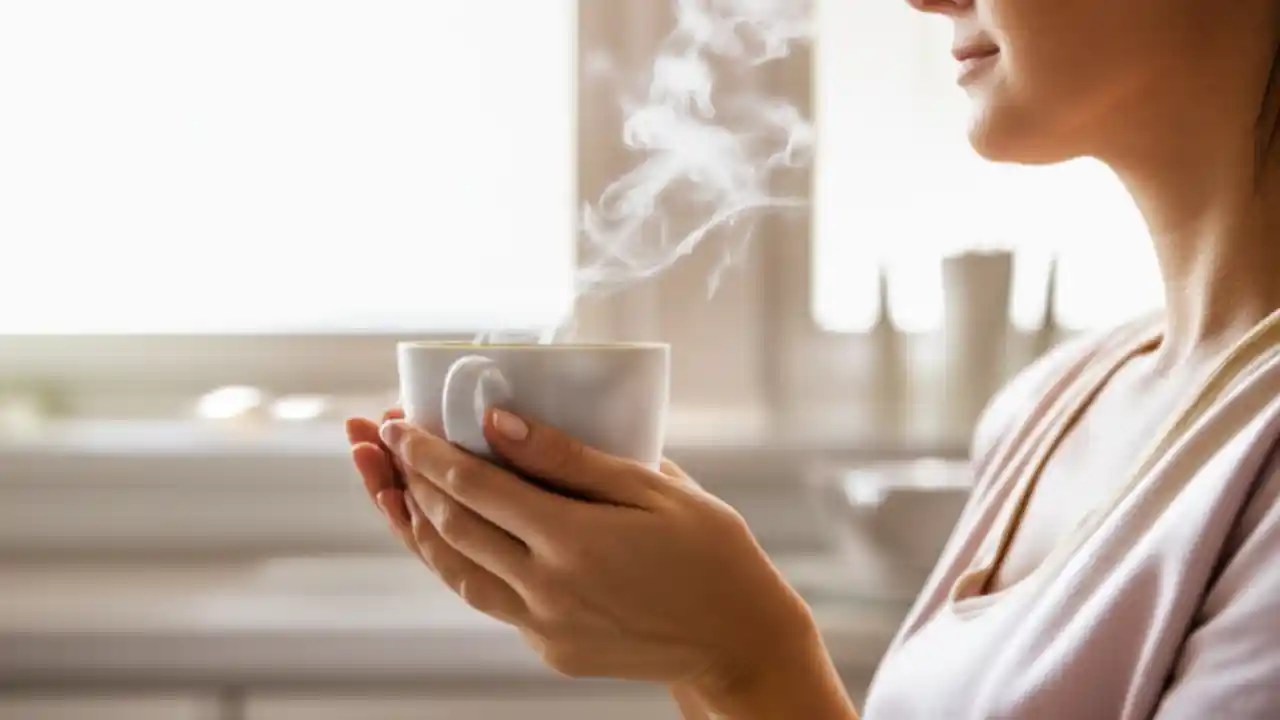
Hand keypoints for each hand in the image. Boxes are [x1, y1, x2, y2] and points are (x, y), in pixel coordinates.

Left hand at [346, 408, 854, 716]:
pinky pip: (487, 599)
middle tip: (374, 442)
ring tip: (386, 489)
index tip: (397, 422)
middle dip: (406, 480)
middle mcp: (547, 590)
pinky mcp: (549, 649)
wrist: (738, 639)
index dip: (428, 452)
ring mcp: (544, 627)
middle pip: (451, 528)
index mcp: (574, 541)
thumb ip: (571, 457)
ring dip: (415, 527)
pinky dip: (456, 562)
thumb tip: (497, 422)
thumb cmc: (710, 551)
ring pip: (455, 572)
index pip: (475, 487)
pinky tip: (446, 533)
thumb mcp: (654, 489)